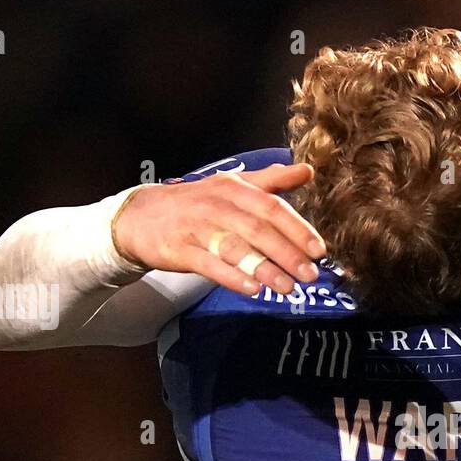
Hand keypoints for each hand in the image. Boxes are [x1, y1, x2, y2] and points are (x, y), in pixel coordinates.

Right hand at [112, 162, 325, 296]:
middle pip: (258, 228)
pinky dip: (232, 277)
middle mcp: (217, 204)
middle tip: (311, 275)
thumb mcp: (232, 186)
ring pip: (236, 248)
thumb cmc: (196, 204)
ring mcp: (197, 227)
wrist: (141, 216)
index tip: (319, 250)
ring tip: (288, 287)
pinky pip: (210, 265)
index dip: (297, 228)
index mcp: (234, 188)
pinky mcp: (180, 250)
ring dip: (265, 268)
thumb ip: (270, 181)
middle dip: (287, 252)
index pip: (272, 206)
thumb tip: (307, 170)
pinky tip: (253, 290)